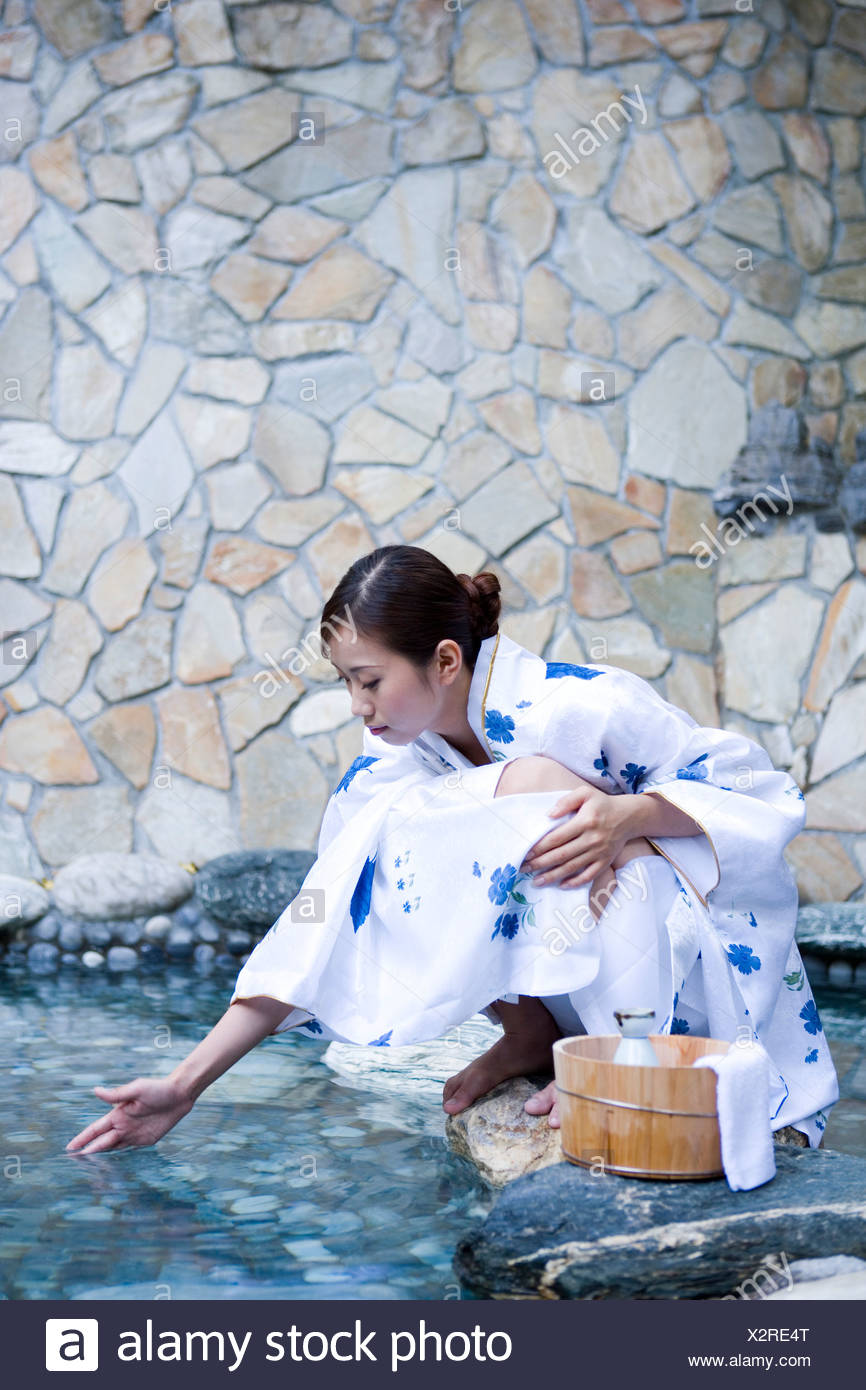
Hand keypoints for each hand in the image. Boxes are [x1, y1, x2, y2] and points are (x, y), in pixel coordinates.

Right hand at [65, 1077, 194, 1154]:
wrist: (180, 1094)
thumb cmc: (158, 1089)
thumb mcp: (137, 1089)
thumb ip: (117, 1094)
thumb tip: (95, 1091)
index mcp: (117, 1115)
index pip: (95, 1130)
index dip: (82, 1139)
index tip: (69, 1147)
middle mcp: (122, 1126)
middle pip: (101, 1142)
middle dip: (87, 1152)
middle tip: (72, 1163)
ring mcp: (133, 1134)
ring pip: (112, 1148)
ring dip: (100, 1156)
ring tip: (86, 1167)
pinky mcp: (145, 1140)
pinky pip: (127, 1150)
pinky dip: (117, 1158)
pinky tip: (110, 1165)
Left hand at [521, 784, 632, 888]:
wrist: (629, 816)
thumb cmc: (602, 804)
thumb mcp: (585, 793)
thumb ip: (566, 801)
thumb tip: (549, 815)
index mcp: (585, 822)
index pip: (557, 837)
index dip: (540, 847)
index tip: (526, 852)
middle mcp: (592, 839)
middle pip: (562, 854)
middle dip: (540, 863)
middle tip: (523, 868)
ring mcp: (599, 853)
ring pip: (572, 867)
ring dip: (552, 876)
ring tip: (536, 881)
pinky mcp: (605, 862)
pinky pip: (589, 875)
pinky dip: (575, 882)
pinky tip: (561, 885)